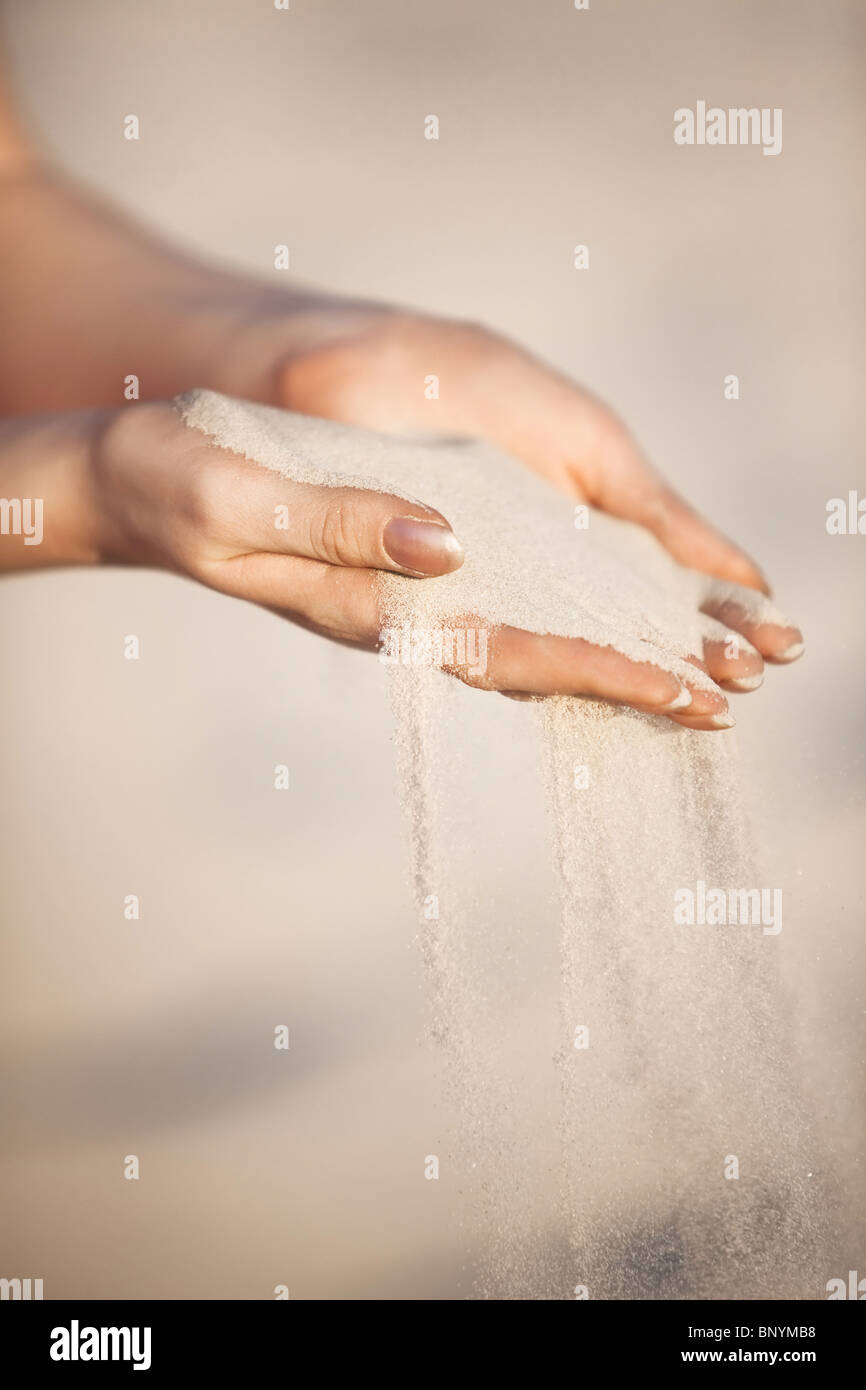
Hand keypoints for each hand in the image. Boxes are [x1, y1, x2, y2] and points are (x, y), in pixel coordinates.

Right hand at [89, 402, 796, 729]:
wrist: (134, 486)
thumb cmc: (175, 483)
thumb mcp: (242, 494)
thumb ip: (339, 523)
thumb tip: (444, 543)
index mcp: (368, 605)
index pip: (502, 650)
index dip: (595, 671)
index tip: (680, 692)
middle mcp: (397, 614)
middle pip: (530, 658)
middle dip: (625, 679)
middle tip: (726, 699)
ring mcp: (399, 595)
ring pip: (520, 633)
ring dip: (603, 652)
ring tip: (692, 668)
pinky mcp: (396, 565)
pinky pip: (494, 599)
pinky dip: (558, 610)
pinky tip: (599, 612)